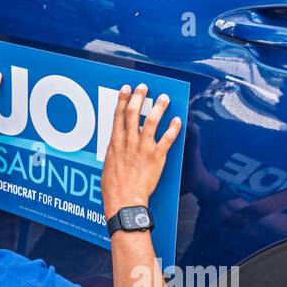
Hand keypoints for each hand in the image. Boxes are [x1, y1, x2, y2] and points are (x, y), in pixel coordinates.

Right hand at [101, 83, 181, 219]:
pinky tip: (177, 120)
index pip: (118, 115)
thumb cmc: (114, 187)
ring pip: (151, 122)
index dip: (122, 100)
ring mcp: (143, 148)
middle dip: (138, 97)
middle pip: (133, 113)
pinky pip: (167, 139)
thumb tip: (117, 143)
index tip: (126, 89)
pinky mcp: (156, 157)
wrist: (124, 200)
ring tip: (164, 98)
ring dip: (158, 108)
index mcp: (115, 143)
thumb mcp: (109, 164)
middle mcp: (129, 142)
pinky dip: (173, 128)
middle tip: (144, 87)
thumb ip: (115, 151)